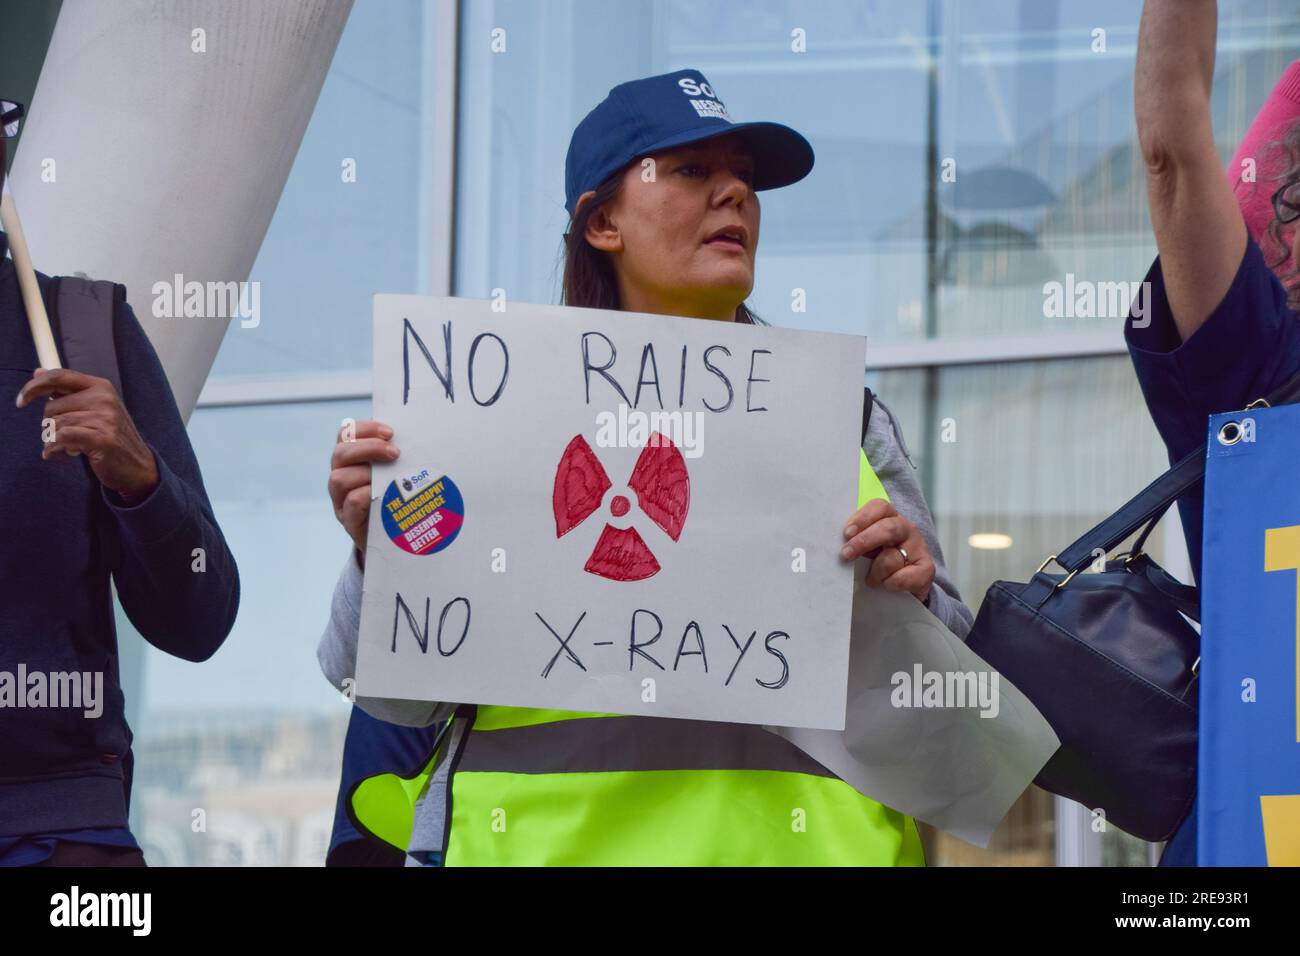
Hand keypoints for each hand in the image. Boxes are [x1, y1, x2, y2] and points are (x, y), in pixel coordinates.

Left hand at [16, 367, 159, 504]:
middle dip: (49, 425)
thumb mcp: (94, 408)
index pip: (59, 377)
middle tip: (62, 438)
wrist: (138, 466)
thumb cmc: (111, 437)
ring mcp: (105, 418)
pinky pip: (62, 438)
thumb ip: (67, 391)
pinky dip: (54, 449)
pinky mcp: (101, 438)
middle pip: (52, 406)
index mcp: (101, 386)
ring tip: (64, 448)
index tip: (21, 401)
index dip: (34, 386)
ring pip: (56, 424)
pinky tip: (60, 455)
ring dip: (52, 441)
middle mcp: (104, 398)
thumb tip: (38, 372)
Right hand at [328, 419, 398, 563]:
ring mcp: (341, 500)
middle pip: (340, 453)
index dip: (365, 429)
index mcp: (351, 461)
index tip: (390, 432)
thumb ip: (397, 457)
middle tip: (395, 453)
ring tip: (391, 476)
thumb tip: (418, 438)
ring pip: (338, 478)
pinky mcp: (349, 521)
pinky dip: (366, 494)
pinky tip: (384, 493)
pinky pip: (351, 503)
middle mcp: (341, 478)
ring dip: (366, 472)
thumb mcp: (396, 474)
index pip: (346, 434)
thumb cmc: (397, 500)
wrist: (392, 540)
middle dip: (369, 448)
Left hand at [839, 499, 935, 604]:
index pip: (880, 507)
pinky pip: (904, 577)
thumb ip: (855, 541)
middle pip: (888, 528)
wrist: (907, 587)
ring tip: (871, 580)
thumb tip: (833, 545)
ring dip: (876, 572)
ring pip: (892, 558)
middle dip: (864, 541)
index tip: (846, 533)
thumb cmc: (879, 562)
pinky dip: (890, 584)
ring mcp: (919, 548)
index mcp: (890, 518)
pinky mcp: (926, 569)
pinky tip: (886, 585)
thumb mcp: (867, 548)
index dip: (863, 518)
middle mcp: (906, 529)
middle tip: (846, 554)